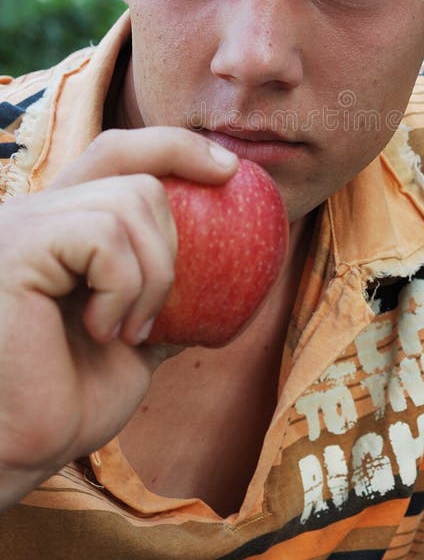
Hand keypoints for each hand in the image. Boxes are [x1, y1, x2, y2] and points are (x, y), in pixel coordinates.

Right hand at [0, 126, 236, 509]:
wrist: (20, 448)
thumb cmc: (70, 399)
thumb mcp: (136, 332)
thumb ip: (162, 289)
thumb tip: (228, 271)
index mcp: (61, 224)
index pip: (119, 151)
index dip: (175, 147)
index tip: (230, 167)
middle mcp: (36, 212)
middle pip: (137, 177)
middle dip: (170, 247)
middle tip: (151, 317)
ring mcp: (22, 224)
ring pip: (128, 203)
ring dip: (151, 278)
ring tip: (125, 332)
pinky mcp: (18, 245)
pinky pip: (104, 237)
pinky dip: (123, 288)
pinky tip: (100, 331)